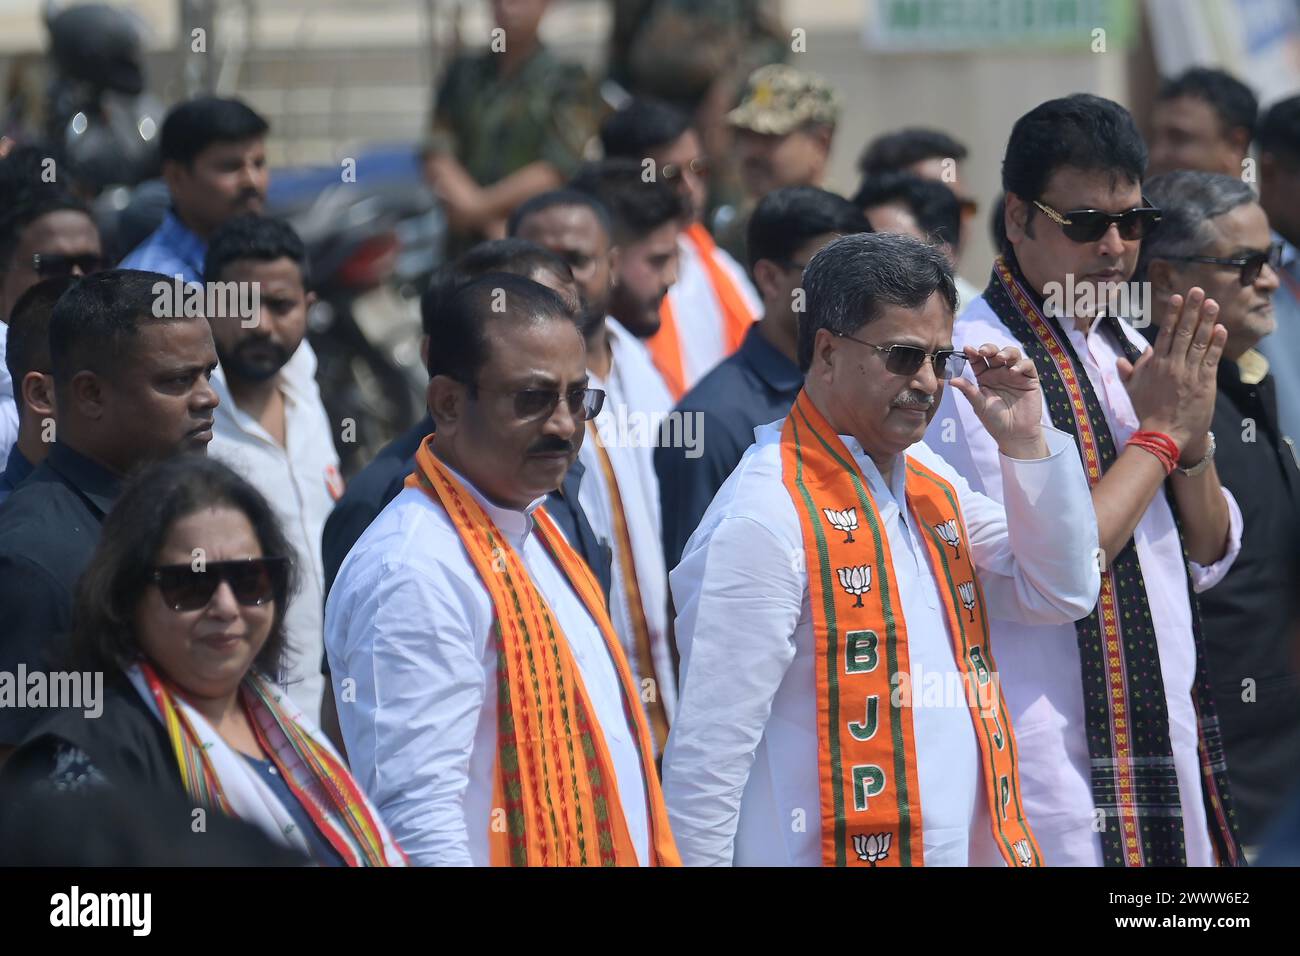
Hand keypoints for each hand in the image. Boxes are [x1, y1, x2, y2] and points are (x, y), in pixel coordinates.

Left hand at [950, 344, 1047, 458]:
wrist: (1014, 434)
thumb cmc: (995, 420)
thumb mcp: (979, 405)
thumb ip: (968, 391)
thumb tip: (951, 380)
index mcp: (985, 377)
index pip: (978, 361)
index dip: (973, 353)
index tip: (967, 349)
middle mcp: (999, 373)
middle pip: (995, 353)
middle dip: (989, 348)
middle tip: (983, 351)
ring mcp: (1015, 374)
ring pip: (1012, 354)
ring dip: (1006, 352)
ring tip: (1000, 358)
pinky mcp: (1030, 379)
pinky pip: (1028, 365)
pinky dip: (1021, 365)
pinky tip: (1013, 371)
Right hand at [1117, 287, 1224, 462]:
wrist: (1164, 434)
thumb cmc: (1147, 412)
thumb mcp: (1132, 391)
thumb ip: (1129, 372)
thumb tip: (1122, 360)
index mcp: (1155, 364)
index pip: (1165, 333)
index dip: (1172, 314)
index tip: (1177, 298)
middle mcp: (1172, 364)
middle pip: (1183, 331)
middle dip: (1191, 309)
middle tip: (1197, 291)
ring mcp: (1189, 372)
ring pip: (1199, 341)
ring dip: (1206, 320)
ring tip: (1212, 303)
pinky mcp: (1204, 382)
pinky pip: (1211, 358)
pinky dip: (1216, 343)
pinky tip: (1220, 328)